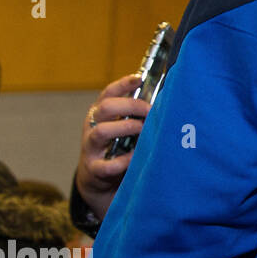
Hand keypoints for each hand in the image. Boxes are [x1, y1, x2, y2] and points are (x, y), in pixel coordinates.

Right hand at [75, 74, 151, 221]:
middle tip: (150, 111)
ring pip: (101, 131)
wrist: (98, 178)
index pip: (108, 93)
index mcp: (100, 113)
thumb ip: (136, 114)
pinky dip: (122, 161)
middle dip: (130, 105)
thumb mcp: (122, 126)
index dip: (123, 84)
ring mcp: (91, 148)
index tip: (140, 79)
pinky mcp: (94, 169)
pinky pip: (106, 165)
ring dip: (125, 128)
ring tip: (143, 130)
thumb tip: (166, 98)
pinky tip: (135, 158)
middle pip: (105, 107)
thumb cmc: (118, 146)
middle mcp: (92, 126)